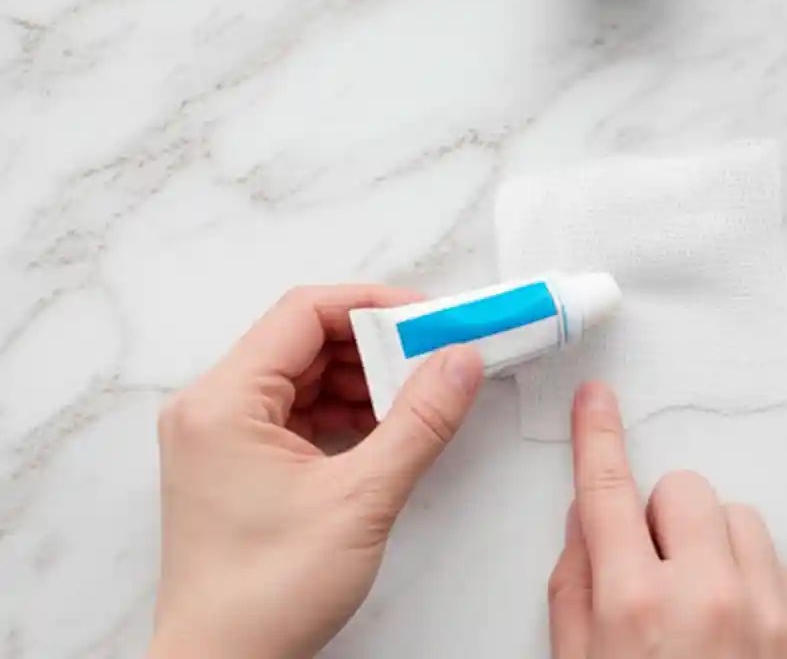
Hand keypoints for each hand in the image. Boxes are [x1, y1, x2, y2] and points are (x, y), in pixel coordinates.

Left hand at [148, 285, 483, 658]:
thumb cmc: (267, 593)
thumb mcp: (361, 499)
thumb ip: (419, 422)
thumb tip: (460, 360)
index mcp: (223, 402)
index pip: (304, 315)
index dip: (374, 307)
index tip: (431, 319)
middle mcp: (212, 408)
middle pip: (305, 342)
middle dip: (377, 346)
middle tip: (438, 356)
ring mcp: (222, 437)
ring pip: (305, 377)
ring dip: (365, 381)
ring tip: (421, 397)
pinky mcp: (239, 464)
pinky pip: (298, 413)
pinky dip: (346, 413)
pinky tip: (388, 429)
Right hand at [548, 383, 786, 657]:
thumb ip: (574, 592)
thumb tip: (585, 526)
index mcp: (635, 606)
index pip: (608, 491)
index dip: (597, 438)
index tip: (596, 402)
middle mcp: (707, 599)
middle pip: (687, 489)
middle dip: (665, 520)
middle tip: (654, 573)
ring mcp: (768, 615)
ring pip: (742, 521)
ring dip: (715, 550)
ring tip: (700, 609)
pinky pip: (783, 569)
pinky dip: (756, 588)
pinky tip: (737, 635)